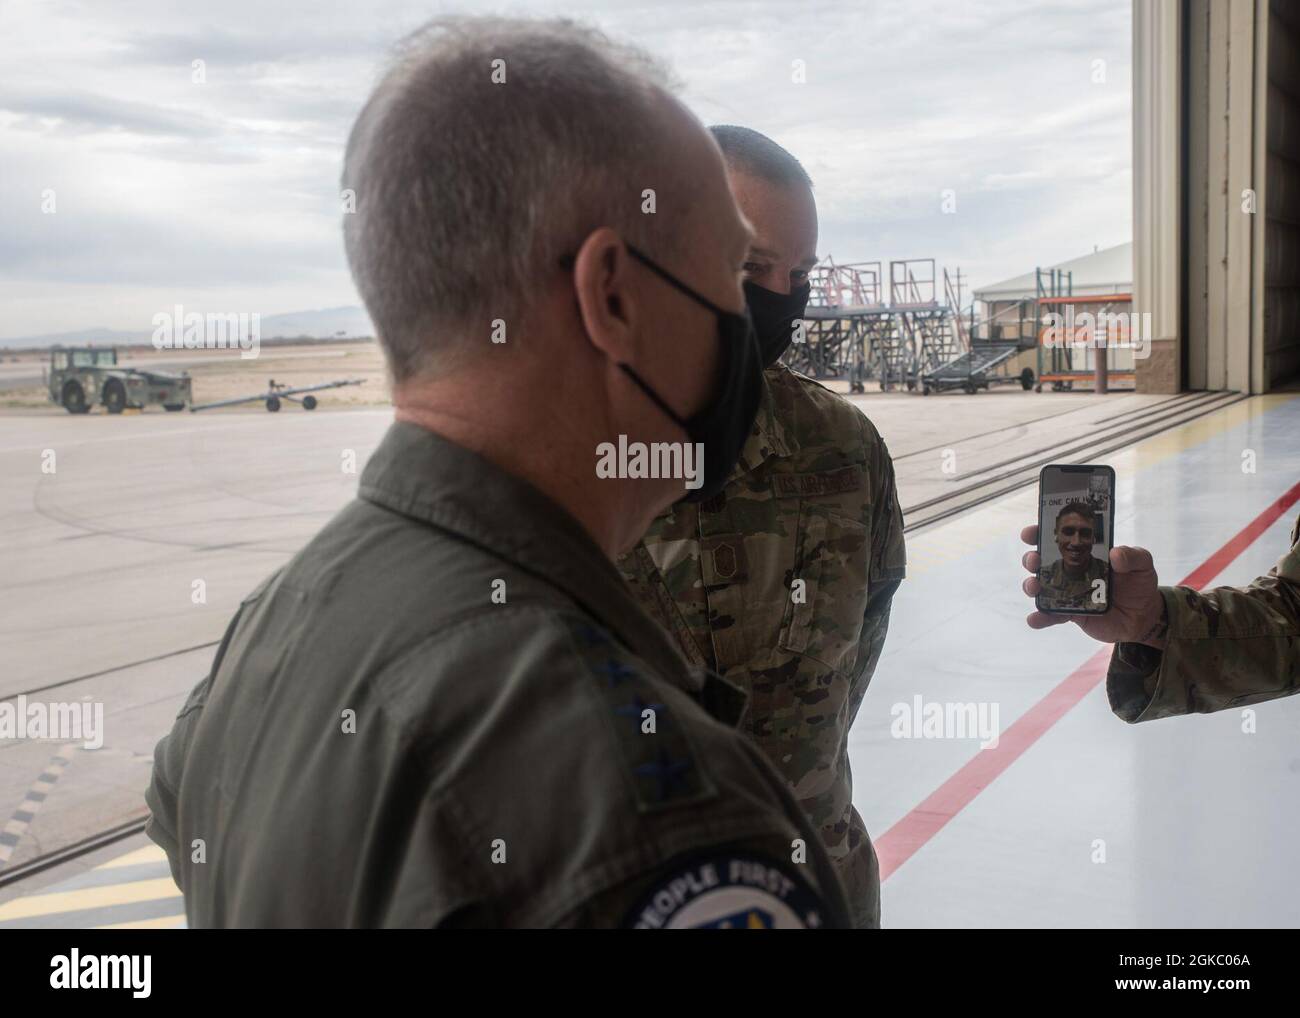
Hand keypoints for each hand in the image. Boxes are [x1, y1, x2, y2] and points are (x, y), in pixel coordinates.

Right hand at [1019, 525, 1166, 647]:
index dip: (1040, 534)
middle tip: (1034, 560)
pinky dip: (1040, 617)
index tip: (1031, 533)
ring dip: (1031, 586)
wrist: (1144, 617)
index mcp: (1084, 553)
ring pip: (1041, 587)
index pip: (1058, 539)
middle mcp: (1071, 571)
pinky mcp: (1071, 613)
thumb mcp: (1142, 564)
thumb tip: (1115, 554)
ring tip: (1034, 588)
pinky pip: (1052, 615)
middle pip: (1042, 562)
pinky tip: (1035, 619)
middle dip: (1031, 559)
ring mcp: (1068, 592)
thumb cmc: (1139, 584)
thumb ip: (1133, 556)